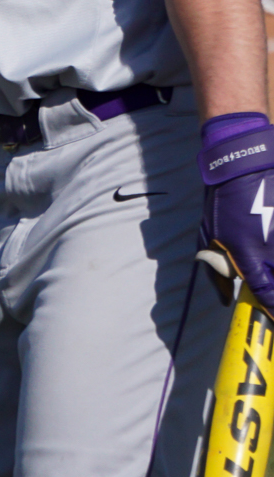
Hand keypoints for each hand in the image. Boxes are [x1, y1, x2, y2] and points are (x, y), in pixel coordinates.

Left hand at [200, 112, 273, 305]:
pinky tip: (272, 239)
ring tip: (269, 262)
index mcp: (250, 256)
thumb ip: (216, 272)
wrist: (247, 166)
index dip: (273, 310)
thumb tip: (225, 300)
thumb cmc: (225, 202)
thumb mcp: (209, 236)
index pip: (268, 295)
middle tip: (271, 295)